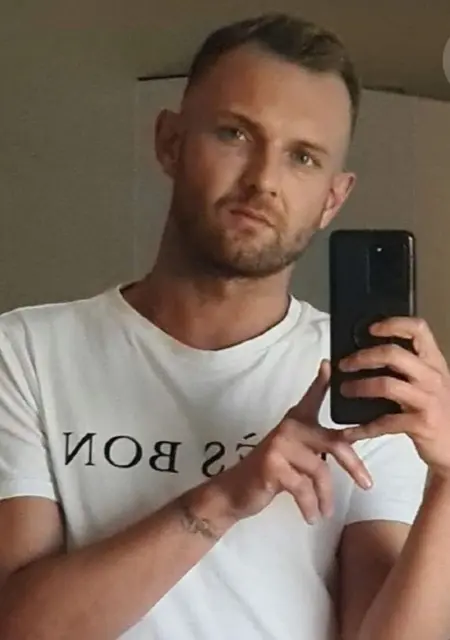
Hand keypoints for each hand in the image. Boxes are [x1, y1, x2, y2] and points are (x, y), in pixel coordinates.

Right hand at [213, 361, 372, 525]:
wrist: (236, 491)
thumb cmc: (272, 472)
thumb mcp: (296, 454)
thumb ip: (317, 446)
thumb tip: (350, 444)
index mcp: (295, 421)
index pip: (312, 397)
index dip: (323, 381)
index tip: (329, 364)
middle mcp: (289, 427)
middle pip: (334, 442)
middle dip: (354, 465)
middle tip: (367, 485)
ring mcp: (280, 445)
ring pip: (320, 471)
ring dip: (326, 497)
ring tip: (327, 511)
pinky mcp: (273, 465)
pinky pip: (303, 488)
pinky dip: (310, 506)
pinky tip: (311, 516)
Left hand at [339, 317, 449, 478]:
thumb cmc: (435, 412)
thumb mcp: (428, 383)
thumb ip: (408, 367)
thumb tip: (369, 353)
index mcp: (434, 362)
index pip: (418, 329)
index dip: (393, 323)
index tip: (371, 328)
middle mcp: (433, 377)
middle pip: (393, 354)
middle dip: (362, 357)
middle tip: (344, 364)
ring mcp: (428, 400)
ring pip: (386, 384)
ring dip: (359, 387)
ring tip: (344, 390)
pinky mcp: (421, 424)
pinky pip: (385, 422)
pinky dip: (363, 428)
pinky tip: (349, 432)